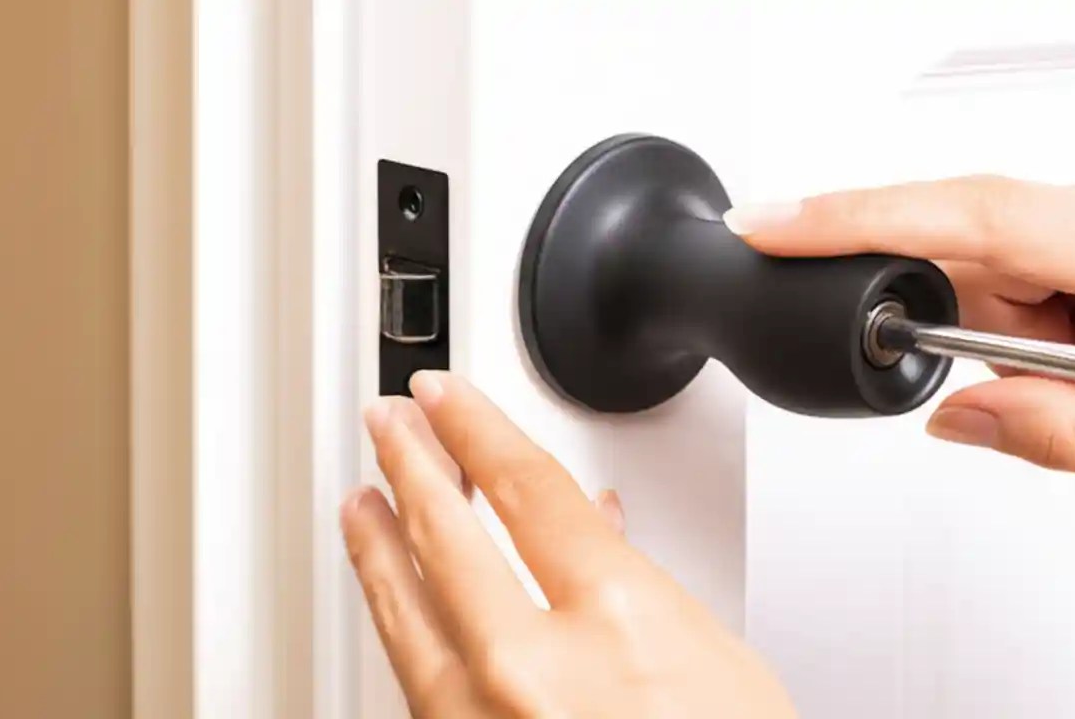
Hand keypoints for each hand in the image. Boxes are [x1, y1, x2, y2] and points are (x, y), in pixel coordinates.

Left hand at [341, 371, 796, 717]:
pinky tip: (394, 603)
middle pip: (449, 532)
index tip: (449, 397)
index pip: (527, 487)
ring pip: (405, 608)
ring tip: (361, 501)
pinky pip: (413, 678)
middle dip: (412, 464)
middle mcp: (533, 671)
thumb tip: (593, 525)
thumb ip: (639, 585)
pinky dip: (399, 624)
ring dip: (379, 544)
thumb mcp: (714, 662)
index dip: (478, 427)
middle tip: (388, 425)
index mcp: (616, 625)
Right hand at [725, 138, 1074, 524]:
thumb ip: (1059, 434)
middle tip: (1073, 386)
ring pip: (1015, 254)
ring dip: (1035, 326)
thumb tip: (955, 412)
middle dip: (991, 329)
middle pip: (988, 248)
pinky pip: (1047, 245)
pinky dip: (1056, 307)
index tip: (769, 222)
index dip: (855, 218)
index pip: (973, 214)